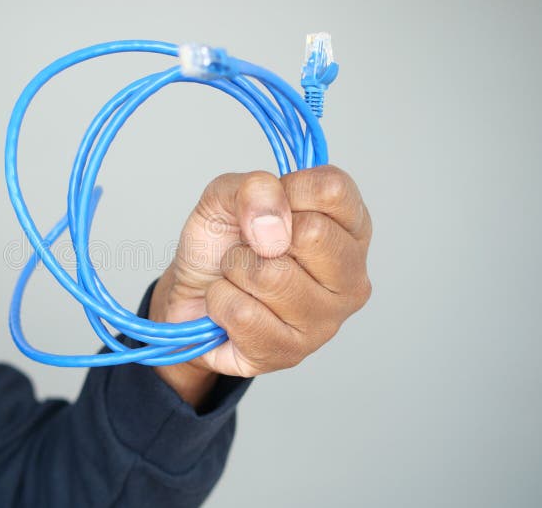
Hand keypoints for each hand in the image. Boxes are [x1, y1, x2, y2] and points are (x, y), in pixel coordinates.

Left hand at [152, 166, 371, 407]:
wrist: (190, 296)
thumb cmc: (221, 245)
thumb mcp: (226, 197)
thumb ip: (251, 188)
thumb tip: (273, 224)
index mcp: (349, 227)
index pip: (333, 190)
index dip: (287, 190)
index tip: (267, 205)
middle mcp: (351, 276)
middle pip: (311, 234)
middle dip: (258, 235)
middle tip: (251, 247)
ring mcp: (327, 321)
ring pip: (271, 276)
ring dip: (234, 270)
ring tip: (239, 277)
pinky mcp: (291, 353)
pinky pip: (243, 314)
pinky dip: (220, 302)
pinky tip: (230, 306)